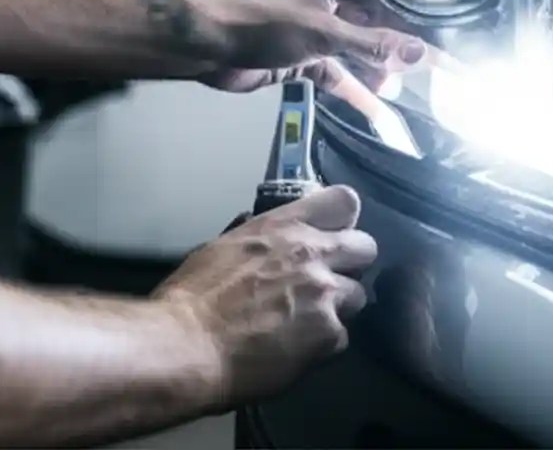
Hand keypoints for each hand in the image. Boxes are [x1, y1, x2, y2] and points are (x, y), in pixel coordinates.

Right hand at [151, 186, 375, 409]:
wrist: (186, 346)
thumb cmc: (191, 298)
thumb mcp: (224, 247)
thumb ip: (263, 241)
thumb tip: (272, 241)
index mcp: (284, 226)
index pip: (344, 202)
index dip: (342, 220)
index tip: (331, 234)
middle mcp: (312, 252)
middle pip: (366, 247)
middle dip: (350, 264)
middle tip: (325, 281)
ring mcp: (325, 293)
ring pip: (358, 295)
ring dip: (337, 307)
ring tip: (306, 322)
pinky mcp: (329, 335)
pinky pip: (341, 336)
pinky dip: (322, 345)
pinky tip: (295, 350)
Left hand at [196, 0, 427, 94]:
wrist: (213, 48)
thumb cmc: (267, 25)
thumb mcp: (327, 33)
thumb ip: (372, 44)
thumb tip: (418, 51)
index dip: (398, 16)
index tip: (422, 38)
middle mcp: (316, 2)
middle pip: (361, 24)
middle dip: (384, 48)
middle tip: (410, 70)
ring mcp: (305, 31)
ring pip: (346, 51)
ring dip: (367, 70)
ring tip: (394, 89)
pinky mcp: (294, 58)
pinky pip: (329, 72)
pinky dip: (346, 86)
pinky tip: (369, 103)